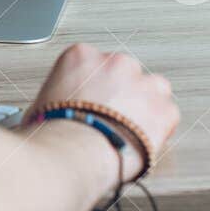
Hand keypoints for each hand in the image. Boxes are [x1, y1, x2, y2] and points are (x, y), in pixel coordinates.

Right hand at [29, 43, 179, 186]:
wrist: (72, 154)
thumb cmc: (53, 133)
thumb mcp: (41, 103)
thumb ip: (58, 98)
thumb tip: (54, 111)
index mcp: (81, 56)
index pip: (95, 65)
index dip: (94, 88)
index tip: (93, 102)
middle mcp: (115, 63)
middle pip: (125, 75)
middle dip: (121, 96)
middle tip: (110, 120)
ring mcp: (143, 83)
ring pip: (152, 91)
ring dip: (143, 108)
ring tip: (127, 132)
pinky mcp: (164, 108)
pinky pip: (168, 116)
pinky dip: (159, 130)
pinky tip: (141, 143)